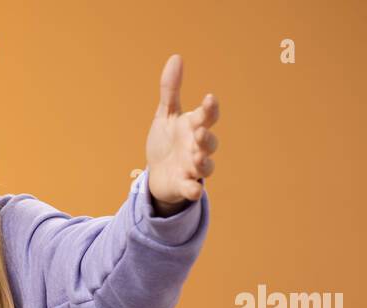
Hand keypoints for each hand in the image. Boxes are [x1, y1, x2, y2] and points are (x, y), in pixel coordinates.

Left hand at [145, 55, 218, 214]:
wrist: (156, 174)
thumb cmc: (166, 142)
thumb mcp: (166, 115)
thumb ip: (171, 90)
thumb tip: (176, 57)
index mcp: (193, 127)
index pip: (207, 116)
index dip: (210, 109)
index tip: (209, 99)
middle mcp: (197, 148)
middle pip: (210, 143)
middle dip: (207, 138)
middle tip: (199, 131)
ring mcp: (192, 168)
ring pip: (206, 167)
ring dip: (204, 162)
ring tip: (196, 157)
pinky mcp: (184, 186)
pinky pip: (192, 189)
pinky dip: (193, 189)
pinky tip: (192, 188)